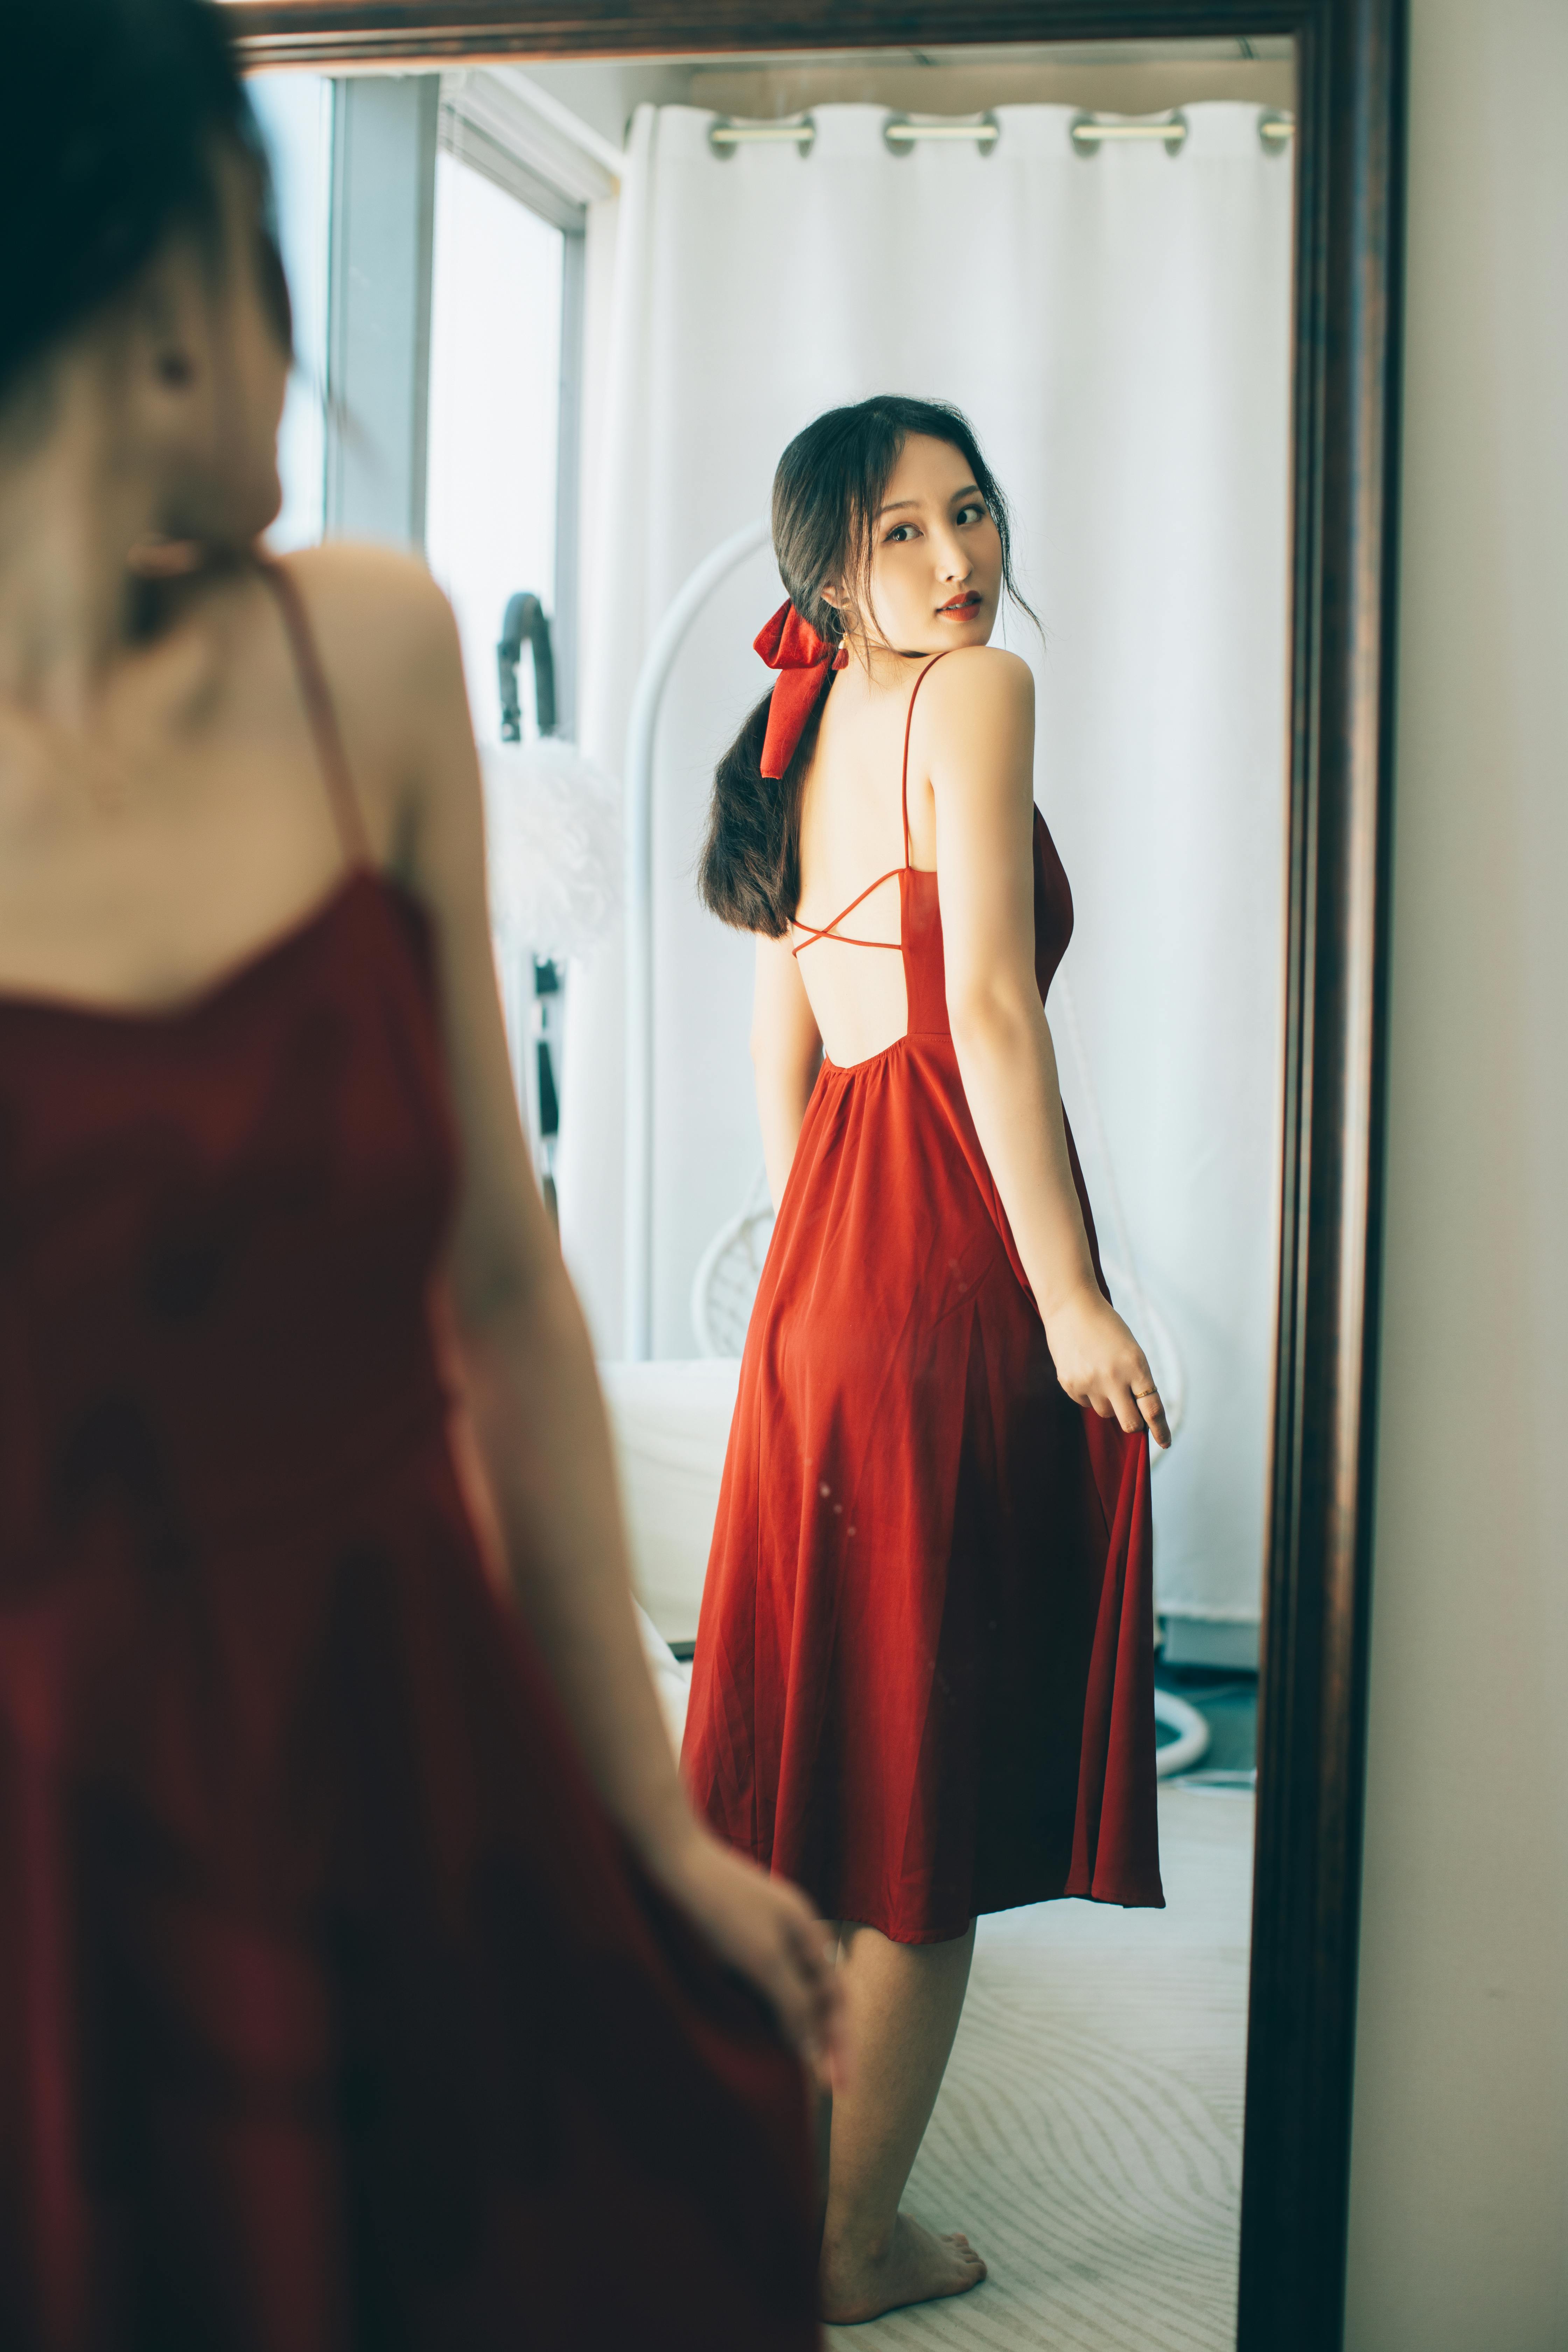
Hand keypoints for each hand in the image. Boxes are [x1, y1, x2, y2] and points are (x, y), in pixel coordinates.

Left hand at [645, 1820, 846, 2086]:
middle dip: (821, 2040)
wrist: (670, 1860)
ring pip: (788, 1992)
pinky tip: (752, 2032)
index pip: (837, 2000)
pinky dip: (763, 2012)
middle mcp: (790, 1933)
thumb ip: (793, 2004)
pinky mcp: (733, 1940)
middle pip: (817, 1997)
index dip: (841, 2044)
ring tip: (788, 2069)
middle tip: (818, 2086)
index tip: (840, 2089)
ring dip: (791, 2028)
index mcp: (807, 1933)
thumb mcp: (763, 1961)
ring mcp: (762, 1934)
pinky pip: (760, 1984)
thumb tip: (813, 2048)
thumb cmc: (719, 1908)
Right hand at [1044, 1282, 1171, 1448]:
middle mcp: (1113, 1377)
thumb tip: (1139, 1415)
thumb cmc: (1107, 1328)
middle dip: (1134, 1423)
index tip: (1165, 1442)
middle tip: (1132, 1416)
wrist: (1072, 1307)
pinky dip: (1089, 1393)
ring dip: (1109, 1403)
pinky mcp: (1070, 1384)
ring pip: (1106, 1413)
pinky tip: (1085, 1370)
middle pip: (1129, 1422)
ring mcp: (1089, 1382)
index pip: (1152, 1408)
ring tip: (1102, 1374)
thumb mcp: (1131, 1351)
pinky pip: (1085, 1403)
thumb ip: (1137, 1381)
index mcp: (1136, 1366)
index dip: (1160, 1430)